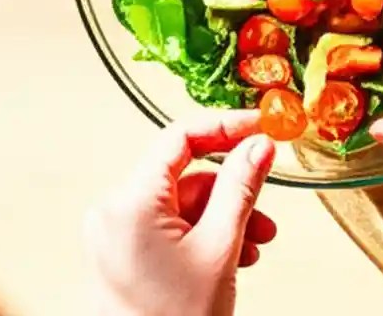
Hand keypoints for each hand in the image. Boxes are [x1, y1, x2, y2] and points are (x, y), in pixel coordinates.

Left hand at [84, 111, 276, 315]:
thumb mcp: (221, 247)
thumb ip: (241, 187)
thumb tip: (259, 145)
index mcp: (130, 202)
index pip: (181, 138)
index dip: (227, 126)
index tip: (262, 125)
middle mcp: (114, 212)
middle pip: (186, 176)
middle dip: (232, 191)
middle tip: (268, 207)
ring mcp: (116, 235)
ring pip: (183, 205)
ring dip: (224, 218)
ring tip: (256, 245)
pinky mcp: (123, 254)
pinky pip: (171, 228)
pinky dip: (204, 236)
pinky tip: (233, 257)